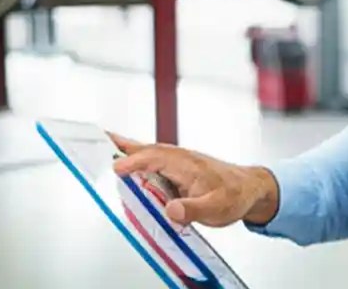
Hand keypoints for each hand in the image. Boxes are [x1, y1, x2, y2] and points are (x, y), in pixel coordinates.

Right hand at [110, 133, 279, 227]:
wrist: (250, 188)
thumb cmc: (235, 196)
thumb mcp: (217, 208)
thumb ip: (193, 210)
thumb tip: (170, 210)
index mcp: (187, 164)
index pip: (155, 160)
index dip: (134, 163)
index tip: (116, 169)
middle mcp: (180, 159)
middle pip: (147, 150)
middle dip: (123, 145)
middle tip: (97, 138)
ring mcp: (178, 162)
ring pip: (149, 153)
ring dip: (127, 148)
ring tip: (103, 144)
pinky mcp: (178, 169)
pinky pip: (153, 160)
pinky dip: (137, 156)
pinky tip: (127, 160)